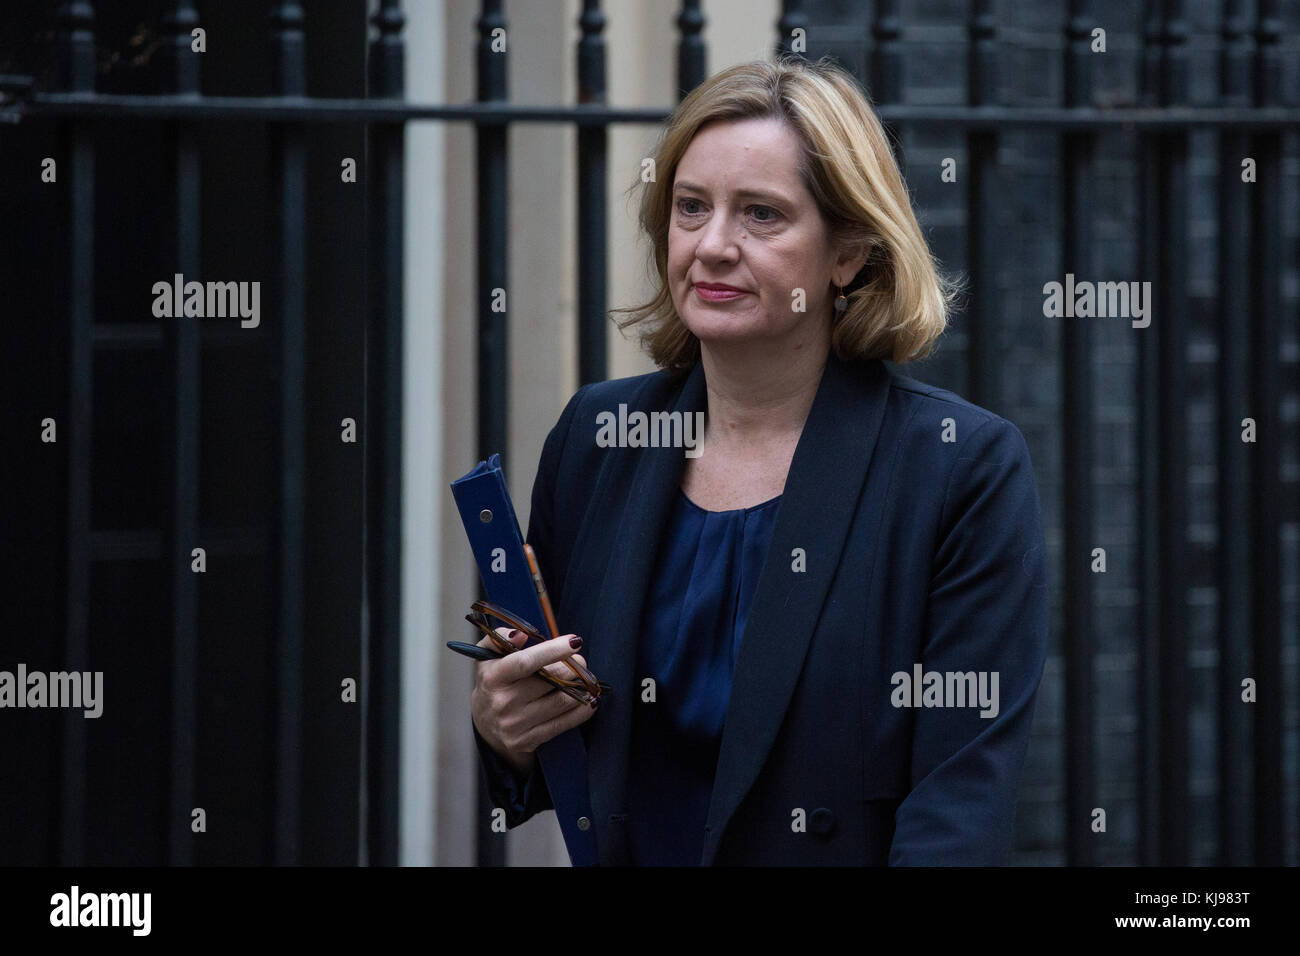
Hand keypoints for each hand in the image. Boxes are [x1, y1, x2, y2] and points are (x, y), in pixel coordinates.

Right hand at [471, 627, 598, 777]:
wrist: (484, 725)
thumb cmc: (493, 682)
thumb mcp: (486, 656)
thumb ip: (498, 638)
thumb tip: (520, 635)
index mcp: (494, 677)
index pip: (526, 662)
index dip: (553, 650)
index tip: (574, 641)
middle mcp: (503, 702)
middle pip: (551, 680)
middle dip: (573, 667)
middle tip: (580, 661)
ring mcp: (516, 724)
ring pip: (562, 702)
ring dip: (581, 688)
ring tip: (585, 679)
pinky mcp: (528, 740)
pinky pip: (564, 723)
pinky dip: (582, 710)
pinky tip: (589, 700)